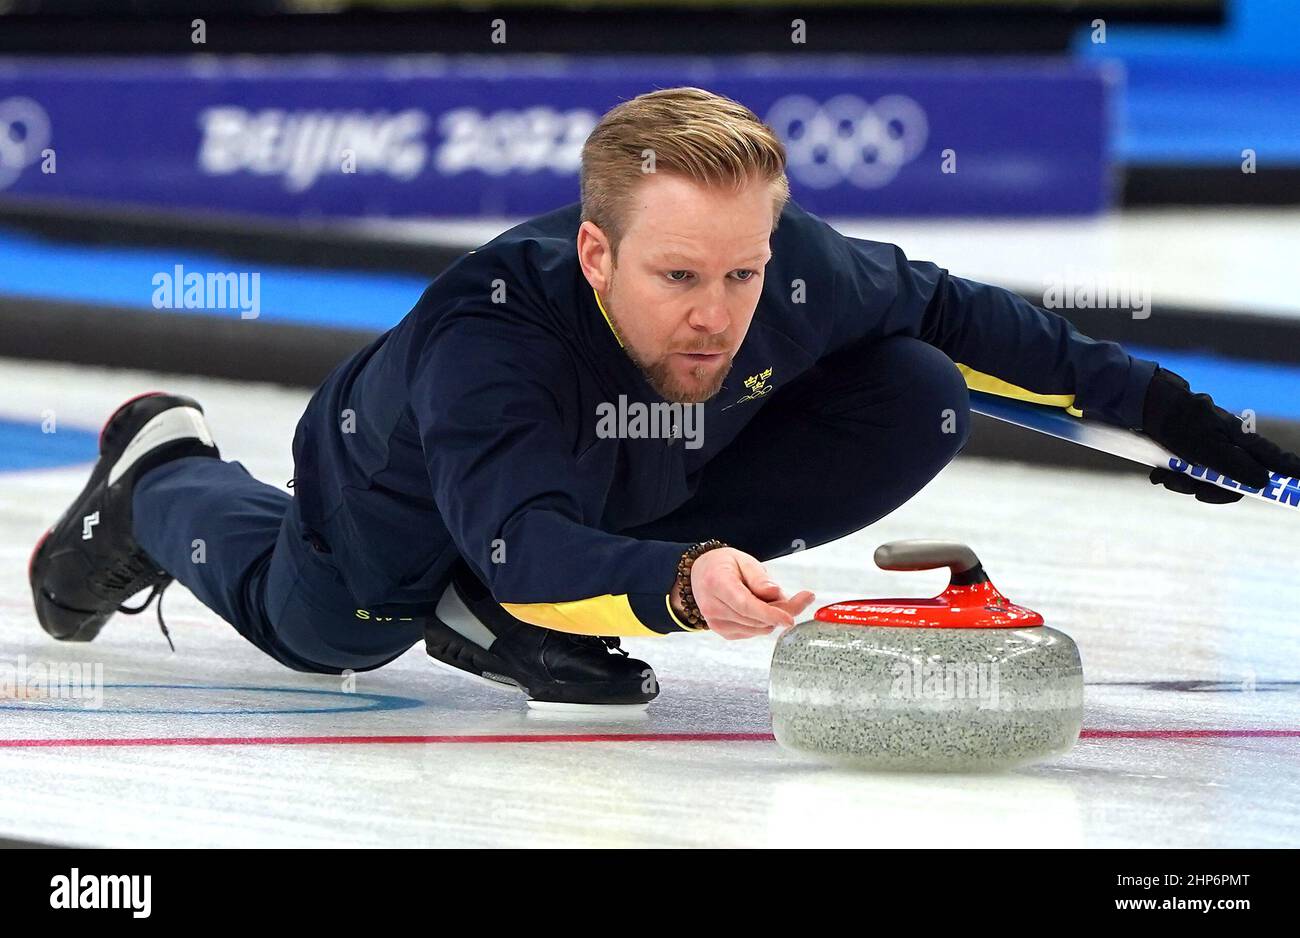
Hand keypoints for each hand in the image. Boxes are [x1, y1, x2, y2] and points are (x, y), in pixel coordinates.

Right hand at [675, 547, 814, 639]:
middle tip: (801, 597)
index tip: (790, 618)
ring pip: (758, 628)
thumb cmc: (723, 565)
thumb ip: (760, 578)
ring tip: (771, 598)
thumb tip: (775, 593)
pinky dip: (764, 621)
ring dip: (773, 617)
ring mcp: (716, 623)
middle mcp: (713, 608)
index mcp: (716, 584)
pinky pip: (754, 632)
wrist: (701, 574)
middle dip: (782, 612)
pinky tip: (760, 607)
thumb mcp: (744, 561)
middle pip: (756, 619)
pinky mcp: (723, 632)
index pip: (746, 605)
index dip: (770, 614)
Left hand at [1142, 366, 1299, 502]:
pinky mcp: (1189, 447)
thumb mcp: (1208, 448)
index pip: (1272, 461)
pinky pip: (1187, 471)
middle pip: (1233, 478)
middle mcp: (1229, 443)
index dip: (1288, 473)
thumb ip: (1236, 465)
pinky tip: (1160, 474)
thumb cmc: (1179, 421)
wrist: (1145, 403)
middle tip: (1193, 492)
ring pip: (1206, 477)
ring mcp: (1209, 445)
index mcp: (1241, 439)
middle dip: (1210, 489)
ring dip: (1184, 483)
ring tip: (1165, 478)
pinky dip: (1174, 475)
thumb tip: (1264, 482)